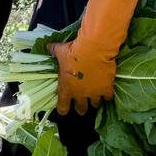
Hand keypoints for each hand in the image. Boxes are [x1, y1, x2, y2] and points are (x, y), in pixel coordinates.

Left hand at [49, 0, 138, 115]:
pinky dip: (109, 94)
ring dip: (96, 102)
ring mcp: (95, 92)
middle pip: (82, 109)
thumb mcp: (60, 48)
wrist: (95, 47)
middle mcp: (81, 94)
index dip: (63, 109)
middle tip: (82, 105)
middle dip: (81, 107)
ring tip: (97, 99)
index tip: (64, 110)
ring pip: (96, 105)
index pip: (63, 106)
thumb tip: (45, 45)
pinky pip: (109, 96)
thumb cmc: (75, 48)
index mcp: (66, 87)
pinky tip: (110, 92)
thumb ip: (52, 49)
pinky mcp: (109, 87)